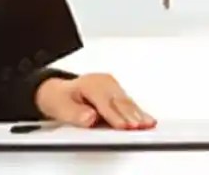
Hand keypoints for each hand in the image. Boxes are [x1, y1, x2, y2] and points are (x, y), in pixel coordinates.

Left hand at [34, 74, 156, 129]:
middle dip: (131, 115)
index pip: (105, 103)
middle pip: (119, 101)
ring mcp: (112, 85)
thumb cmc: (60, 99)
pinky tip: (148, 119)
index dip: (115, 116)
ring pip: (127, 101)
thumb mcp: (60, 107)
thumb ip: (75, 114)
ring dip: (138, 113)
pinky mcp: (117, 91)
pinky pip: (129, 102)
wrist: (59, 92)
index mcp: (90, 84)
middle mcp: (103, 82)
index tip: (124, 126)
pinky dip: (138, 112)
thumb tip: (90, 117)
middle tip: (140, 126)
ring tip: (148, 123)